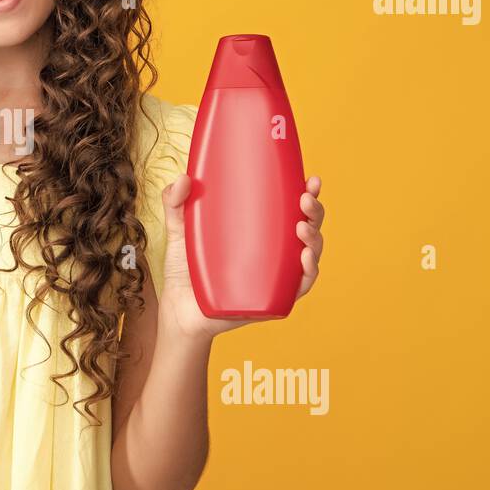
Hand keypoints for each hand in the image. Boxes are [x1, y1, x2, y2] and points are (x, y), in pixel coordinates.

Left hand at [159, 174, 324, 340]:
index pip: (290, 209)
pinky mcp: (271, 300)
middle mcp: (273, 253)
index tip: (311, 179)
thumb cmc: (183, 271)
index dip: (307, 194)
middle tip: (304, 200)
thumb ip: (175, 202)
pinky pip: (299, 287)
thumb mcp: (179, 231)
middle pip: (306, 228)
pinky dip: (308, 272)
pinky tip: (304, 257)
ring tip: (302, 227)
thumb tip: (183, 178)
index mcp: (259, 232)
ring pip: (309, 255)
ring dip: (314, 239)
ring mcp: (274, 276)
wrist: (177, 311)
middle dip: (314, 212)